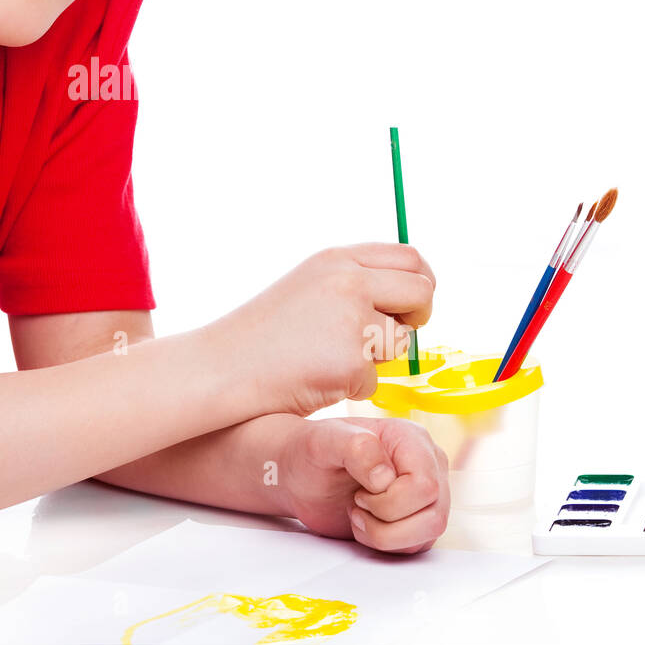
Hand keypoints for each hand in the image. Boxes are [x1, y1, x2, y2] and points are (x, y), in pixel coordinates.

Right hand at [209, 243, 435, 416]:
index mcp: (337, 260)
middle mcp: (349, 283)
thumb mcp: (309, 287)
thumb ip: (354, 281)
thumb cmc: (265, 334)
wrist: (223, 366)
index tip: (410, 304)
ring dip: (377, 357)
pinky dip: (350, 386)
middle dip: (418, 316)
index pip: (408, 257)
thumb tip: (413, 289)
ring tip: (330, 358)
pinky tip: (315, 378)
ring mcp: (351, 322)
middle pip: (421, 291)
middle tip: (397, 333)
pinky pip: (374, 379)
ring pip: (401, 341)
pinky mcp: (350, 363)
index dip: (420, 282)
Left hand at [278, 415, 449, 552]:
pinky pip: (417, 545)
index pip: (425, 485)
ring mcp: (425, 493)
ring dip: (385, 536)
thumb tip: (385, 477)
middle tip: (356, 505)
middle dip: (387, 522)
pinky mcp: (417, 517)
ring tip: (357, 514)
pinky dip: (385, 544)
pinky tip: (363, 524)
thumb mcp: (323, 441)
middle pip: (433, 515)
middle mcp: (427, 464)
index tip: (359, 493)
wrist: (300, 475)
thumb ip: (355, 447)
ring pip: (429, 533)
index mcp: (411, 438)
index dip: (390, 501)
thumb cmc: (310, 452)